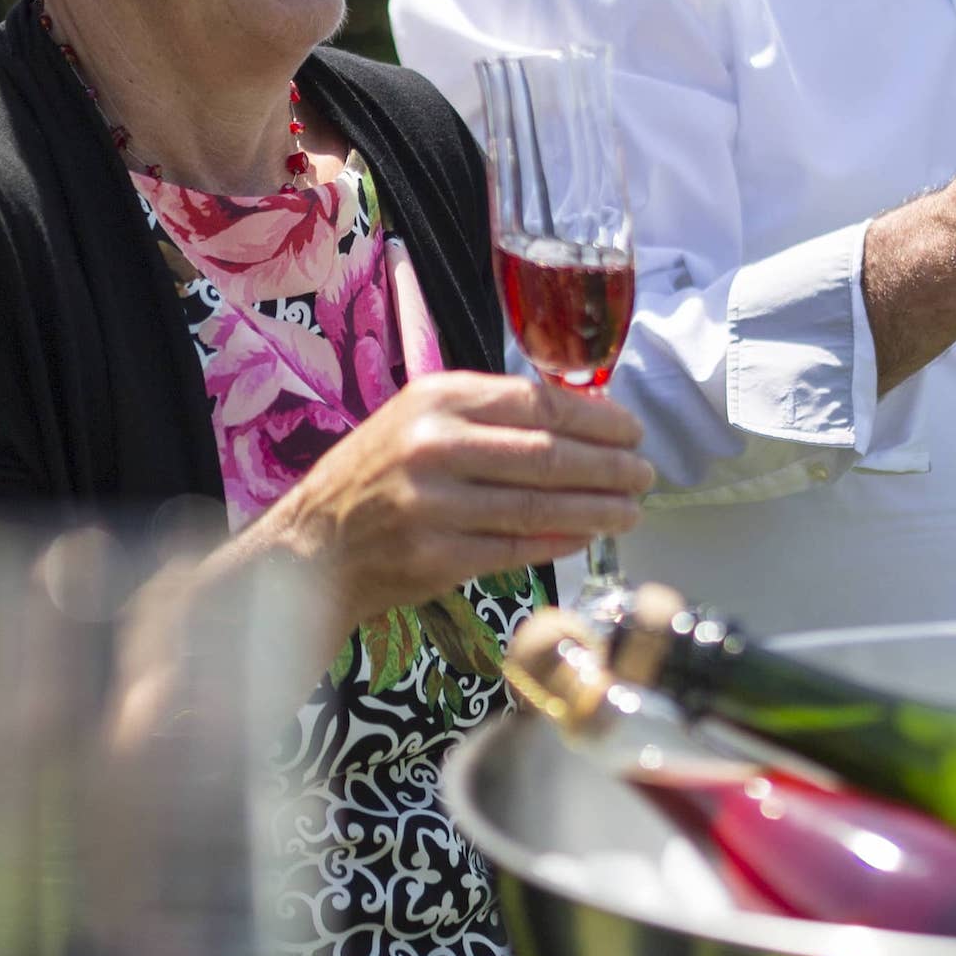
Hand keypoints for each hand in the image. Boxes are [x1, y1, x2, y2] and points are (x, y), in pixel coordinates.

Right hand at [250, 372, 653, 635]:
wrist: (312, 547)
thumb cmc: (373, 479)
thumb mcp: (417, 422)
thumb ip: (486, 416)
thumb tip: (576, 419)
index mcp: (436, 399)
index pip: (538, 402)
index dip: (596, 419)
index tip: (631, 430)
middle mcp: (435, 445)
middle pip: (548, 454)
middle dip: (609, 466)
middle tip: (643, 473)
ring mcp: (435, 504)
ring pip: (540, 504)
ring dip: (597, 509)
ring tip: (630, 510)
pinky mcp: (438, 556)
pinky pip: (517, 547)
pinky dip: (559, 541)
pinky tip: (585, 536)